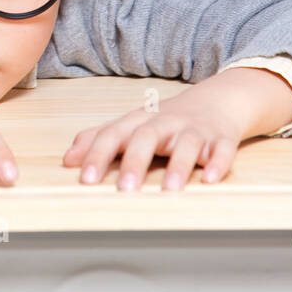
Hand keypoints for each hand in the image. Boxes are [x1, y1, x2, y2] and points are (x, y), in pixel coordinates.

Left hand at [62, 70, 291, 190]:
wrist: (217, 101)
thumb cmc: (167, 121)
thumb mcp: (133, 126)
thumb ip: (100, 139)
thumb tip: (68, 159)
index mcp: (141, 121)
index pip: (115, 133)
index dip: (99, 154)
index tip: (86, 179)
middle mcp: (167, 123)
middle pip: (148, 136)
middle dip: (136, 162)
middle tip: (125, 189)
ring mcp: (196, 130)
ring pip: (186, 144)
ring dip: (178, 166)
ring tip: (170, 190)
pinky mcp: (222, 139)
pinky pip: (222, 150)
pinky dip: (218, 163)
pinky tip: (210, 179)